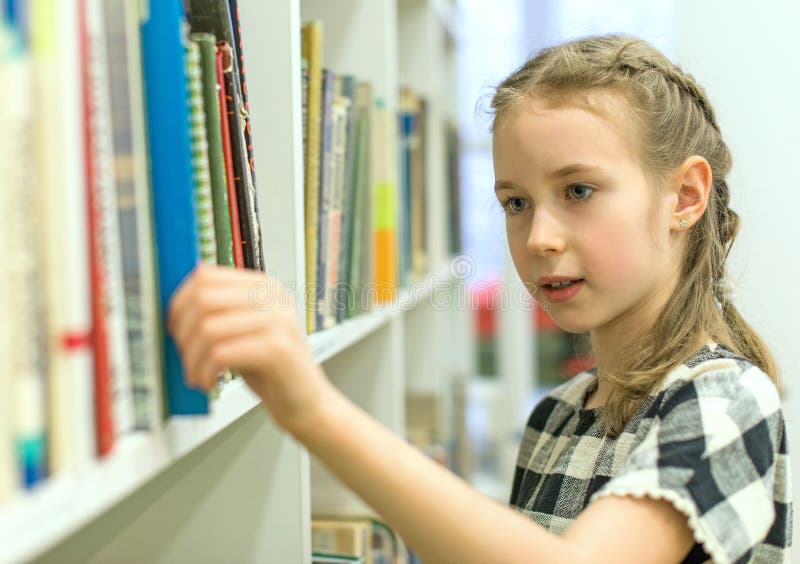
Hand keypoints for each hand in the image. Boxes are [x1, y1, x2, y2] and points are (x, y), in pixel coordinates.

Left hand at [166, 263, 333, 435]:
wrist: (304, 400)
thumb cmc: (269, 368)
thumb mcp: (244, 330)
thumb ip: (219, 311)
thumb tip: (172, 304)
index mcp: (263, 285)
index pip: (205, 276)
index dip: (179, 302)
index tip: (173, 328)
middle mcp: (273, 297)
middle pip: (203, 299)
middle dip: (182, 332)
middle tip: (184, 355)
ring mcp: (278, 320)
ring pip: (208, 328)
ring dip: (192, 358)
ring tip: (196, 374)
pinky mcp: (278, 348)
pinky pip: (222, 353)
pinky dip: (206, 371)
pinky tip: (208, 382)